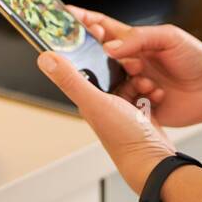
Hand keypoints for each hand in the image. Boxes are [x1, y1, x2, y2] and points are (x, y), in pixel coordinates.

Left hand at [36, 49, 176, 194]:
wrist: (152, 160)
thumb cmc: (123, 137)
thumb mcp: (96, 102)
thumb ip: (70, 79)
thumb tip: (44, 57)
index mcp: (88, 97)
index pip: (88, 65)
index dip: (98, 52)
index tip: (109, 41)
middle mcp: (103, 101)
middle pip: (114, 70)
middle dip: (128, 65)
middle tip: (136, 67)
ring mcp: (123, 107)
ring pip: (132, 79)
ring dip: (142, 77)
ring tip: (148, 86)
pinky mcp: (140, 112)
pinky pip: (146, 90)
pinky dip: (152, 89)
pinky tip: (156, 94)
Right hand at [66, 5, 201, 127]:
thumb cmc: (197, 60)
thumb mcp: (170, 38)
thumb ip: (139, 39)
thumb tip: (109, 46)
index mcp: (135, 41)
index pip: (102, 28)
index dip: (82, 21)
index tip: (63, 16)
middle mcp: (130, 62)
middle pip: (99, 57)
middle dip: (96, 57)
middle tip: (102, 59)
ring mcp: (133, 84)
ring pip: (110, 83)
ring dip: (124, 82)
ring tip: (148, 80)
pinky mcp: (139, 105)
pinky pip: (125, 103)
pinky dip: (137, 99)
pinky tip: (155, 96)